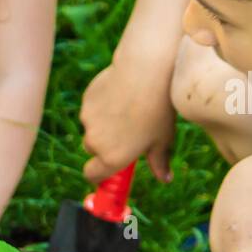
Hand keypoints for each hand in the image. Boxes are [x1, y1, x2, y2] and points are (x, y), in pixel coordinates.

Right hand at [79, 58, 175, 184]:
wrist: (146, 72)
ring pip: (93, 126)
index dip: (98, 175)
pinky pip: (92, 108)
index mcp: (112, 158)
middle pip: (93, 149)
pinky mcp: (86, 100)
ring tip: (129, 107)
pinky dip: (103, 105)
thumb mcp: (163, 139)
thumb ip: (159, 162)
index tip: (108, 170)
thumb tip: (165, 179)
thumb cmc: (158, 109)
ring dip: (104, 123)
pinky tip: (122, 94)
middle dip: (105, 144)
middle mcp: (95, 142)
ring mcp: (88, 120)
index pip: (92, 175)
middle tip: (128, 132)